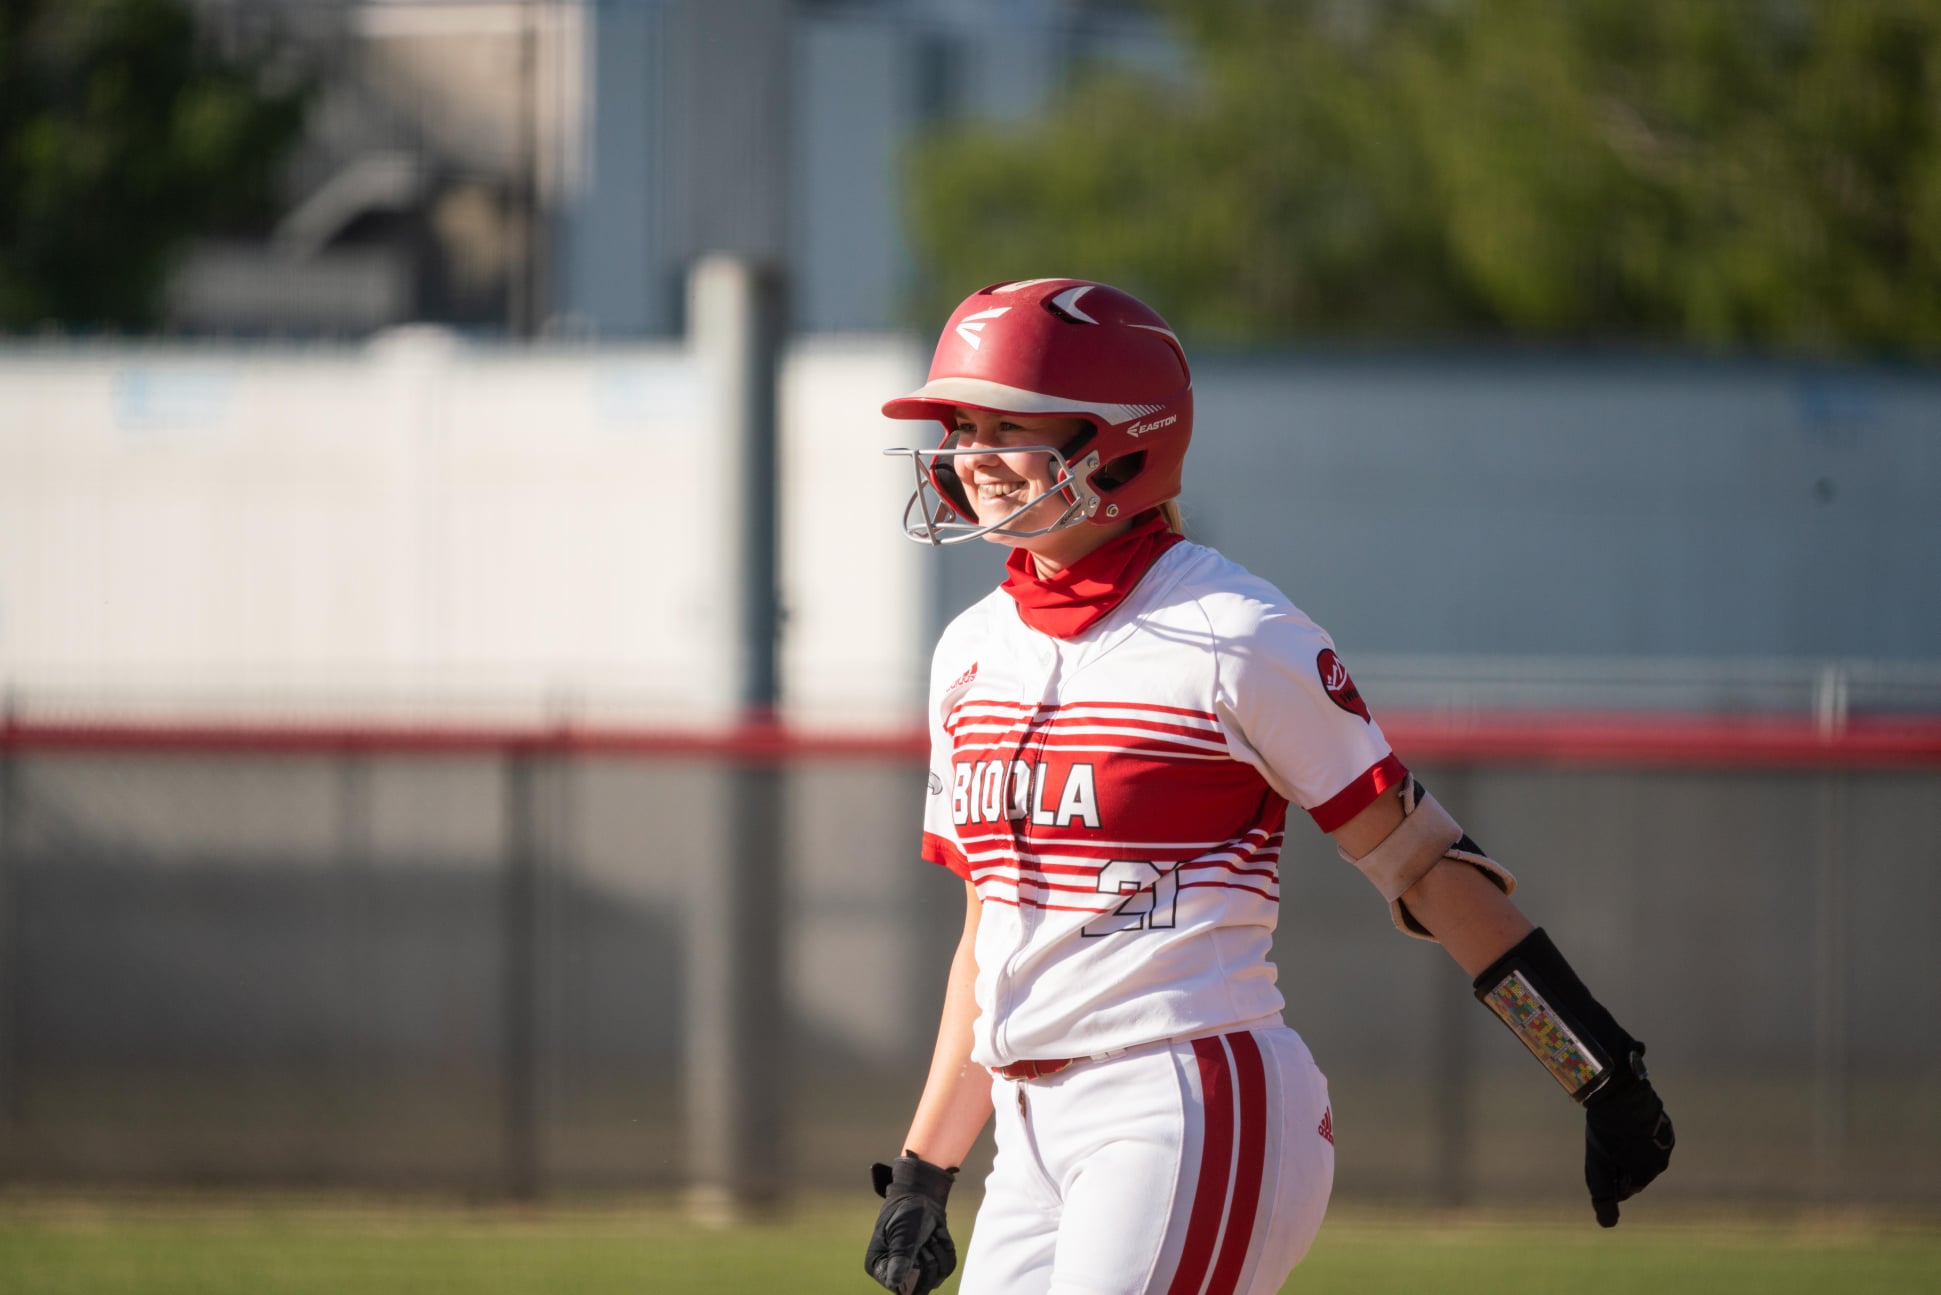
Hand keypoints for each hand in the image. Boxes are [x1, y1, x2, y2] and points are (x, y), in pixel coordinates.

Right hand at [864, 1154, 958, 1294]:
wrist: (921, 1197)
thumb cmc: (906, 1212)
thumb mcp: (903, 1232)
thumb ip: (900, 1256)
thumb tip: (895, 1283)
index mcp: (879, 1266)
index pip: (898, 1287)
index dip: (914, 1273)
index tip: (918, 1251)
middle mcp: (896, 1273)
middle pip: (921, 1287)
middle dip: (930, 1260)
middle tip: (925, 1240)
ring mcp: (915, 1271)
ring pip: (938, 1277)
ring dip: (939, 1251)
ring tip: (930, 1235)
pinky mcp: (931, 1264)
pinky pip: (947, 1267)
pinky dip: (946, 1248)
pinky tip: (937, 1235)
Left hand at [1583, 1047, 1674, 1226]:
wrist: (1619, 1091)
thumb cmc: (1606, 1132)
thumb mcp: (1598, 1166)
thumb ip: (1604, 1196)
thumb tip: (1607, 1224)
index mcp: (1647, 1173)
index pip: (1626, 1188)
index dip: (1610, 1175)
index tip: (1602, 1157)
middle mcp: (1662, 1160)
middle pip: (1635, 1170)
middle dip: (1621, 1161)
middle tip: (1607, 1141)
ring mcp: (1665, 1140)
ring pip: (1642, 1152)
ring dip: (1629, 1146)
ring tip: (1615, 1130)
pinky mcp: (1663, 1123)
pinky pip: (1647, 1134)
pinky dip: (1636, 1132)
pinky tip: (1625, 1121)